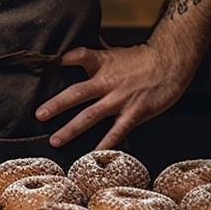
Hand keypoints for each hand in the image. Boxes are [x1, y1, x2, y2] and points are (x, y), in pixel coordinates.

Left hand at [34, 41, 194, 149]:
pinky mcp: (134, 112)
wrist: (171, 63)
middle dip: (57, 105)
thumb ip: (95, 59)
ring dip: (71, 129)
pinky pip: (117, 131)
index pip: (79, 56)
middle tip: (39, 115)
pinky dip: (105, 144)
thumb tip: (71, 58)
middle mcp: (108, 81)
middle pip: (78, 93)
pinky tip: (93, 155)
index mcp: (103, 63)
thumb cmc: (142, 59)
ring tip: (55, 140)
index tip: (50, 65)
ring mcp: (120, 98)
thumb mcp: (115, 54)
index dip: (64, 59)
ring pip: (91, 115)